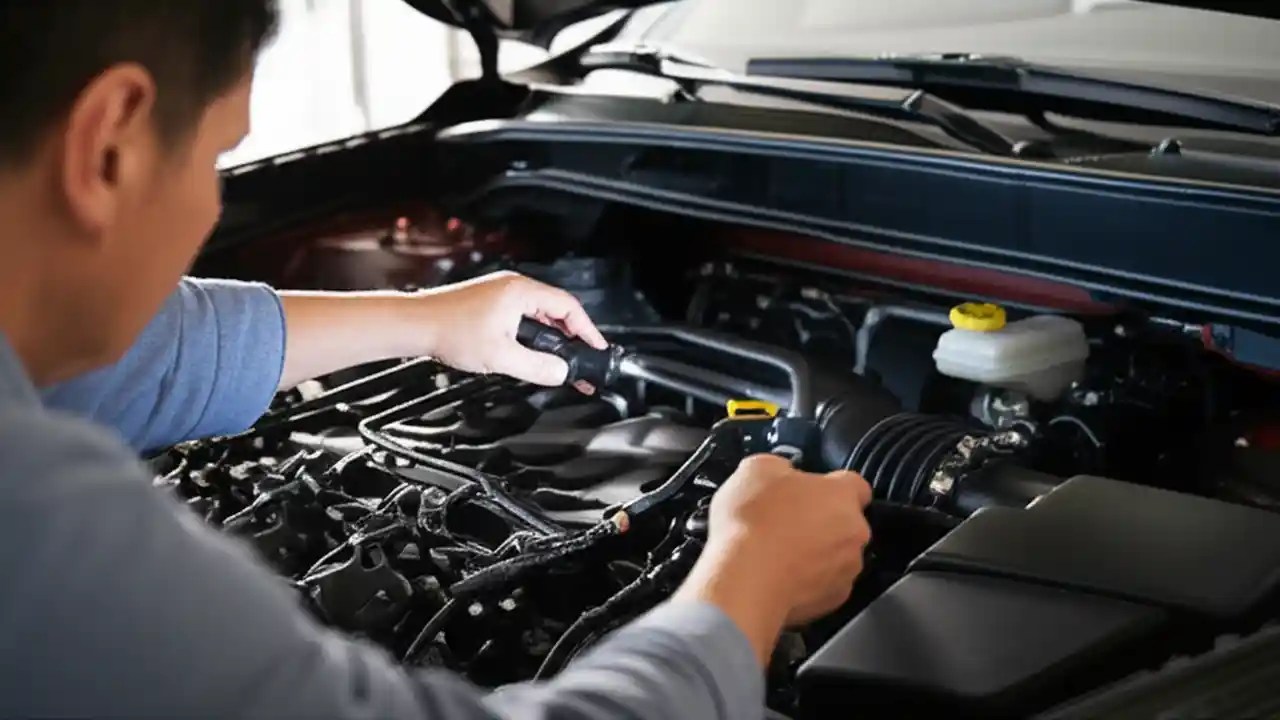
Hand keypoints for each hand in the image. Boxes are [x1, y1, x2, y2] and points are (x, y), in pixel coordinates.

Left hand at [416, 271, 607, 391]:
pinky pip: (524, 317)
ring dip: (553, 336)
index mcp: (521, 291)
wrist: (415, 324)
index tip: (597, 348)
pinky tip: (534, 352)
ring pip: (540, 314)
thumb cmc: (450, 330)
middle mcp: (513, 287)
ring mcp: (501, 294)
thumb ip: (537, 366)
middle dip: (573, 335)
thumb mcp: (500, 356)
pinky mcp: (490, 304)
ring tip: (562, 359)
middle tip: (583, 359)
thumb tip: (561, 372)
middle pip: (557, 309)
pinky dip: (535, 334)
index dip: (587, 330)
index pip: (569, 307)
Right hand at [673, 454, 872, 665]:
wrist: (743, 581)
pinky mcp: (832, 601)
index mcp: (841, 496)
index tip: (812, 491)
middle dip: (822, 521)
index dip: (832, 486)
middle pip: (846, 522)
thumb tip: (780, 472)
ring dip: (815, 552)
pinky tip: (779, 575)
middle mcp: (854, 533)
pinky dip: (807, 581)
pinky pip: (825, 585)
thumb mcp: (756, 470)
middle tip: (786, 521)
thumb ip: (779, 467)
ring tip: (778, 552)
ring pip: (837, 556)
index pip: (856, 485)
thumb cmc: (752, 523)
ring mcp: (846, 570)